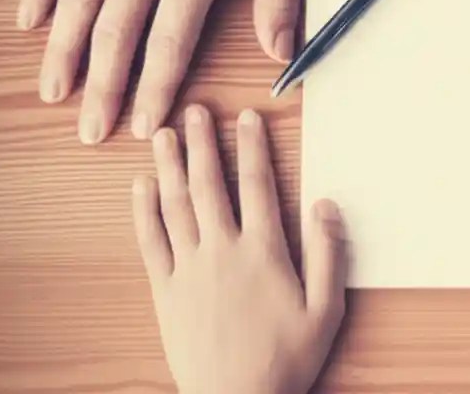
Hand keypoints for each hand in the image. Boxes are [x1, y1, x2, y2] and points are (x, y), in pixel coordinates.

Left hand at [132, 106, 345, 393]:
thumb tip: (326, 204)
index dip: (252, 147)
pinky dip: (144, 210)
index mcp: (263, 252)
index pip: (257, 186)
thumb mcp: (326, 310)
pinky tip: (140, 186)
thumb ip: (328, 254)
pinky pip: (151, 241)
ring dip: (169, 166)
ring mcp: (189, 270)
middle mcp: (222, 252)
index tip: (248, 117)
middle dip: (203, 144)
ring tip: (164, 133)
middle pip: (210, 185)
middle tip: (196, 110)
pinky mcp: (165, 291)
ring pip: (176, 206)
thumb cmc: (286, 359)